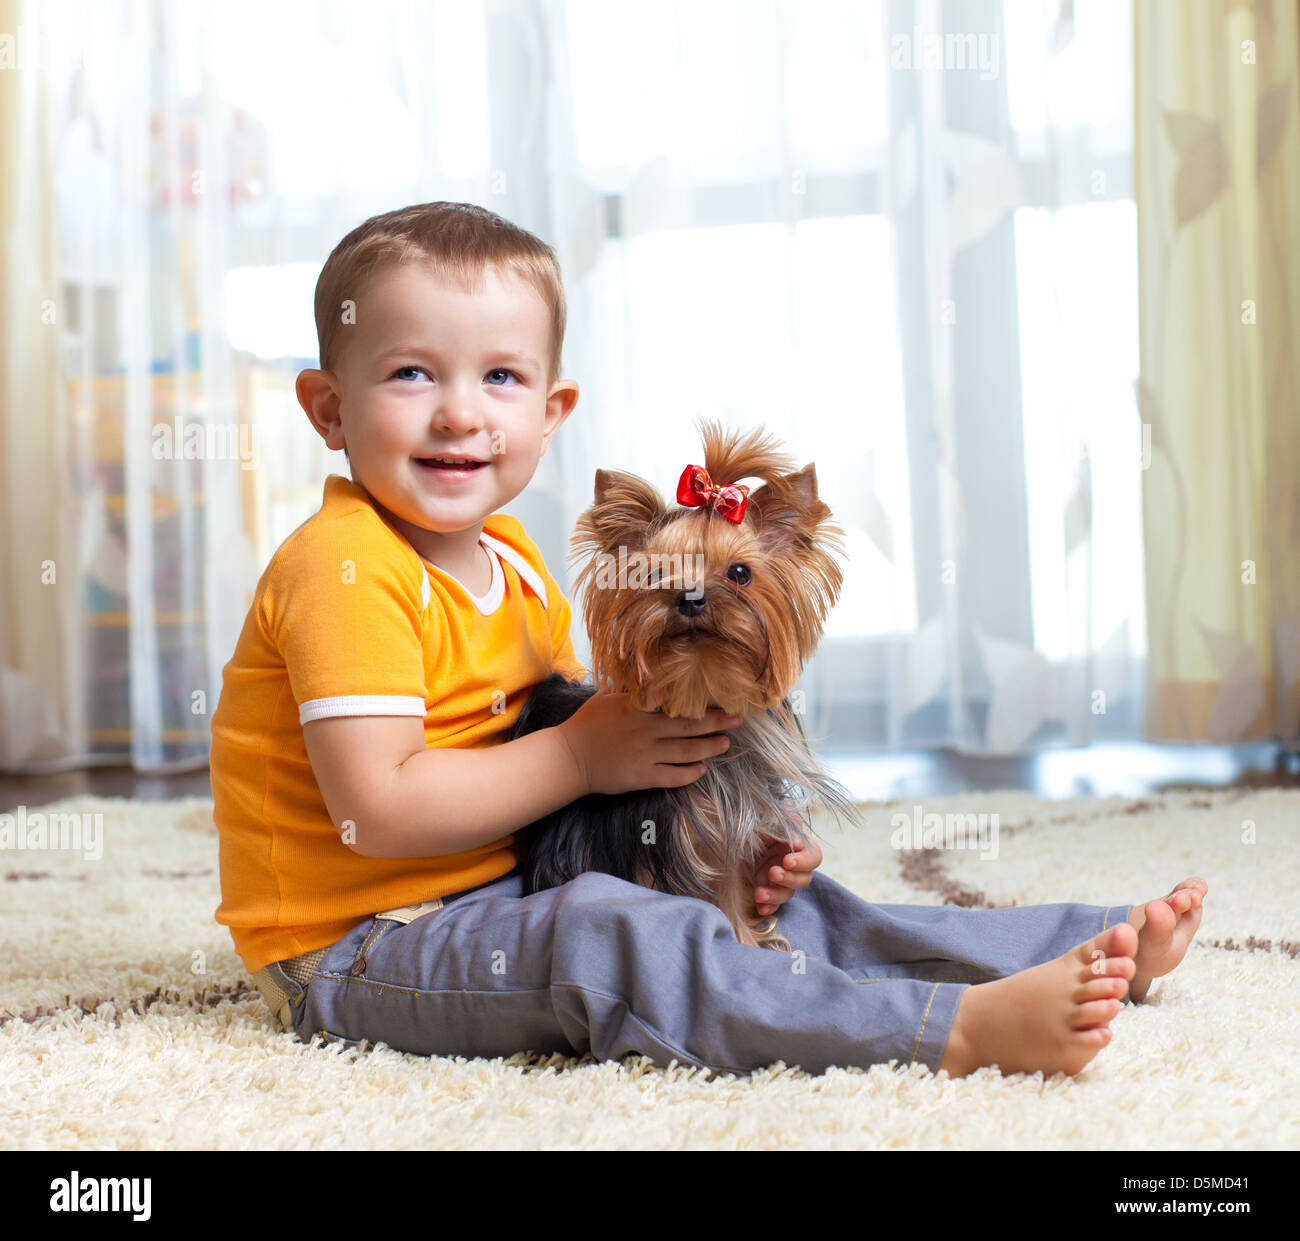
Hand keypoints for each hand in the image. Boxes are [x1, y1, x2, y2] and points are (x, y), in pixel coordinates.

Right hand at [556, 691, 743, 795]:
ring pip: (686, 751)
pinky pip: (672, 776)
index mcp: (637, 707)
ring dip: (709, 747)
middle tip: (737, 718)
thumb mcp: (607, 696)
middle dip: (716, 721)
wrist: (569, 757)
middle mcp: (645, 730)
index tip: (720, 695)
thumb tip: (652, 673)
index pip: (675, 701)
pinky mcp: (641, 777)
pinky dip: (689, 773)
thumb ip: (632, 688)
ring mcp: (645, 755)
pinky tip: (701, 769)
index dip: (699, 700)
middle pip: (689, 725)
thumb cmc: (588, 723)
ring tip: (725, 743)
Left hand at [752, 815, 821, 915]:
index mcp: (796, 845)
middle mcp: (792, 864)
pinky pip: (774, 905)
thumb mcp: (763, 823)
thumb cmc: (749, 827)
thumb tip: (796, 821)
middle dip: (789, 878)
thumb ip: (779, 824)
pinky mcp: (769, 893)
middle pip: (804, 878)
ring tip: (759, 893)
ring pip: (788, 893)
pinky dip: (768, 907)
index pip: (813, 855)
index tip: (788, 860)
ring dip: (775, 894)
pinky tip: (760, 907)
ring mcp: (781, 881)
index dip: (804, 860)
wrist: (725, 841)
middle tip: (774, 873)